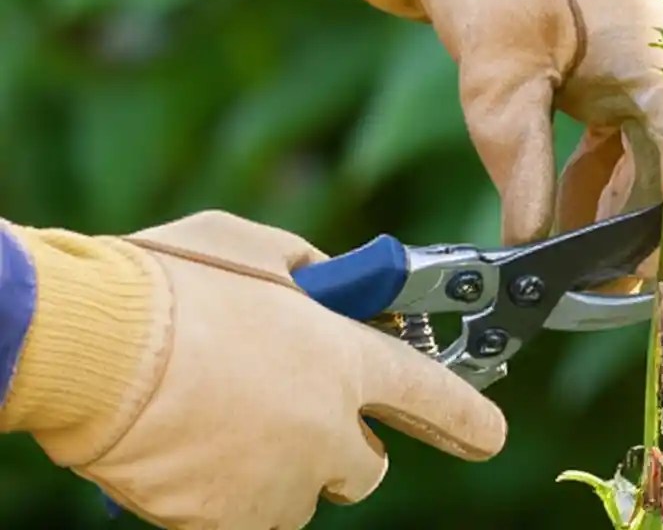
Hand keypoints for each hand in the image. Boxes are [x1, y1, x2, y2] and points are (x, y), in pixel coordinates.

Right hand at [1, 211, 504, 528]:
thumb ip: (315, 276)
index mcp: (348, 359)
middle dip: (342, 445)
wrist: (85, 345)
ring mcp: (280, 483)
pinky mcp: (229, 520)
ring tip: (221, 421)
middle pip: (368, 466)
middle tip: (292, 411)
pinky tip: (190, 447)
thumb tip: (333, 287)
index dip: (469, 419)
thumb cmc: (169, 284)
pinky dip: (226, 493)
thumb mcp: (258, 249)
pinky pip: (245, 515)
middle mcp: (329, 430)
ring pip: (301, 495)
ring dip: (279, 469)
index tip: (489, 435)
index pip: (437, 398)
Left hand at [349, 0, 662, 267]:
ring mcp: (654, 73)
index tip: (632, 291)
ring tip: (573, 262)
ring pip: (650, 165)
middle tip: (599, 293)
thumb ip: (521, 164)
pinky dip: (599, 179)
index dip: (659, 242)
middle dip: (635, 236)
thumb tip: (528, 245)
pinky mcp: (628, 77)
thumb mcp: (499, 81)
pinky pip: (628, 143)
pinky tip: (564, 213)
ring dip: (613, 212)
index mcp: (660, 68)